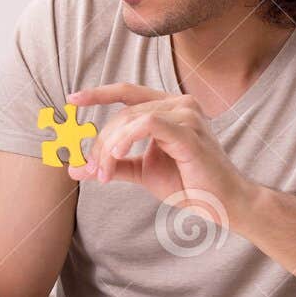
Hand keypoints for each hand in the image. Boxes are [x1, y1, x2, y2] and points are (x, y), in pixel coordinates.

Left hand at [66, 84, 254, 227]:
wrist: (223, 204)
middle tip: (92, 171)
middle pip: (123, 113)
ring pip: (131, 120)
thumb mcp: (142, 172)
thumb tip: (75, 169)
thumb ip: (113, 165)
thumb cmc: (188, 185)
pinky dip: (126, 140)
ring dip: (110, 148)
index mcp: (170, 108)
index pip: (128, 92)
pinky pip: (147, 125)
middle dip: (100, 143)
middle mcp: (180, 104)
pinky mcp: (189, 133)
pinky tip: (116, 158)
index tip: (72, 99)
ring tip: (104, 173)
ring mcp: (188, 115)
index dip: (98, 93)